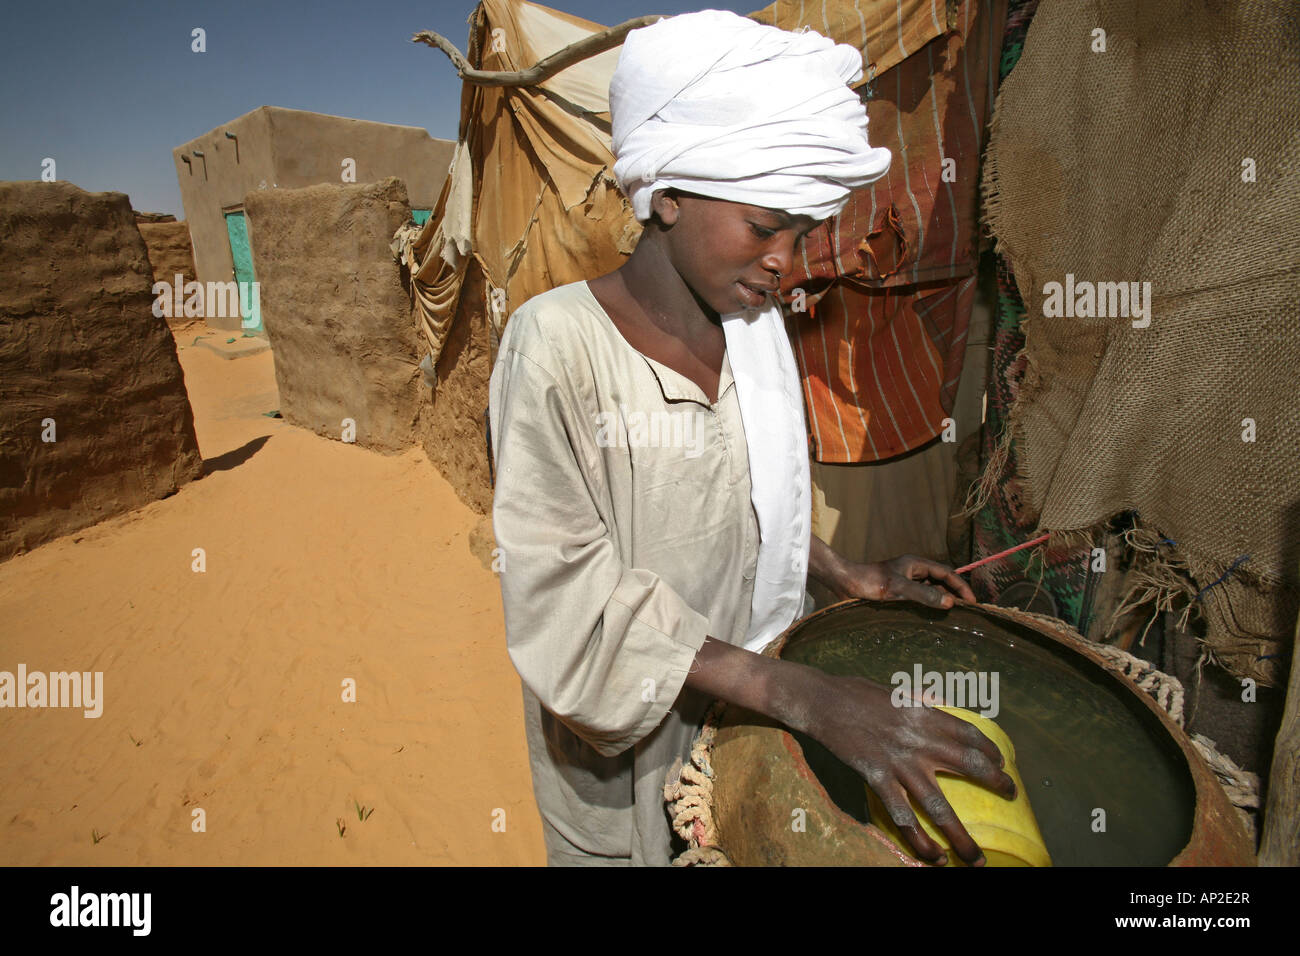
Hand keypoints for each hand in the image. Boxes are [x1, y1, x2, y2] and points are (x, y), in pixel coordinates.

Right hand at [806, 673, 1015, 865]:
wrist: (821, 700)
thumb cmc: (855, 692)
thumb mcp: (895, 690)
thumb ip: (920, 698)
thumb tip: (939, 701)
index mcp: (925, 714)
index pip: (969, 734)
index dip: (990, 750)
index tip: (1001, 762)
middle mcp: (919, 739)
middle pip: (969, 766)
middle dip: (995, 783)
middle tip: (1012, 796)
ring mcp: (899, 762)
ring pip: (938, 806)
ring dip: (960, 835)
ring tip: (976, 858)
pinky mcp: (877, 778)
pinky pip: (902, 815)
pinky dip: (918, 839)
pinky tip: (933, 856)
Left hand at [835, 554, 975, 608]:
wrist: (846, 583)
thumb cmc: (870, 582)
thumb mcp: (899, 588)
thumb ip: (924, 595)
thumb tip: (950, 602)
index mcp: (916, 564)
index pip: (946, 573)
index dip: (961, 586)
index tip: (972, 602)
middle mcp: (912, 570)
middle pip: (940, 580)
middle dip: (954, 593)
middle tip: (966, 610)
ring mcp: (904, 580)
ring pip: (930, 589)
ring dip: (941, 599)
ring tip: (953, 615)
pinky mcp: (896, 591)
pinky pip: (919, 596)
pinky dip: (928, 604)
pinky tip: (931, 616)